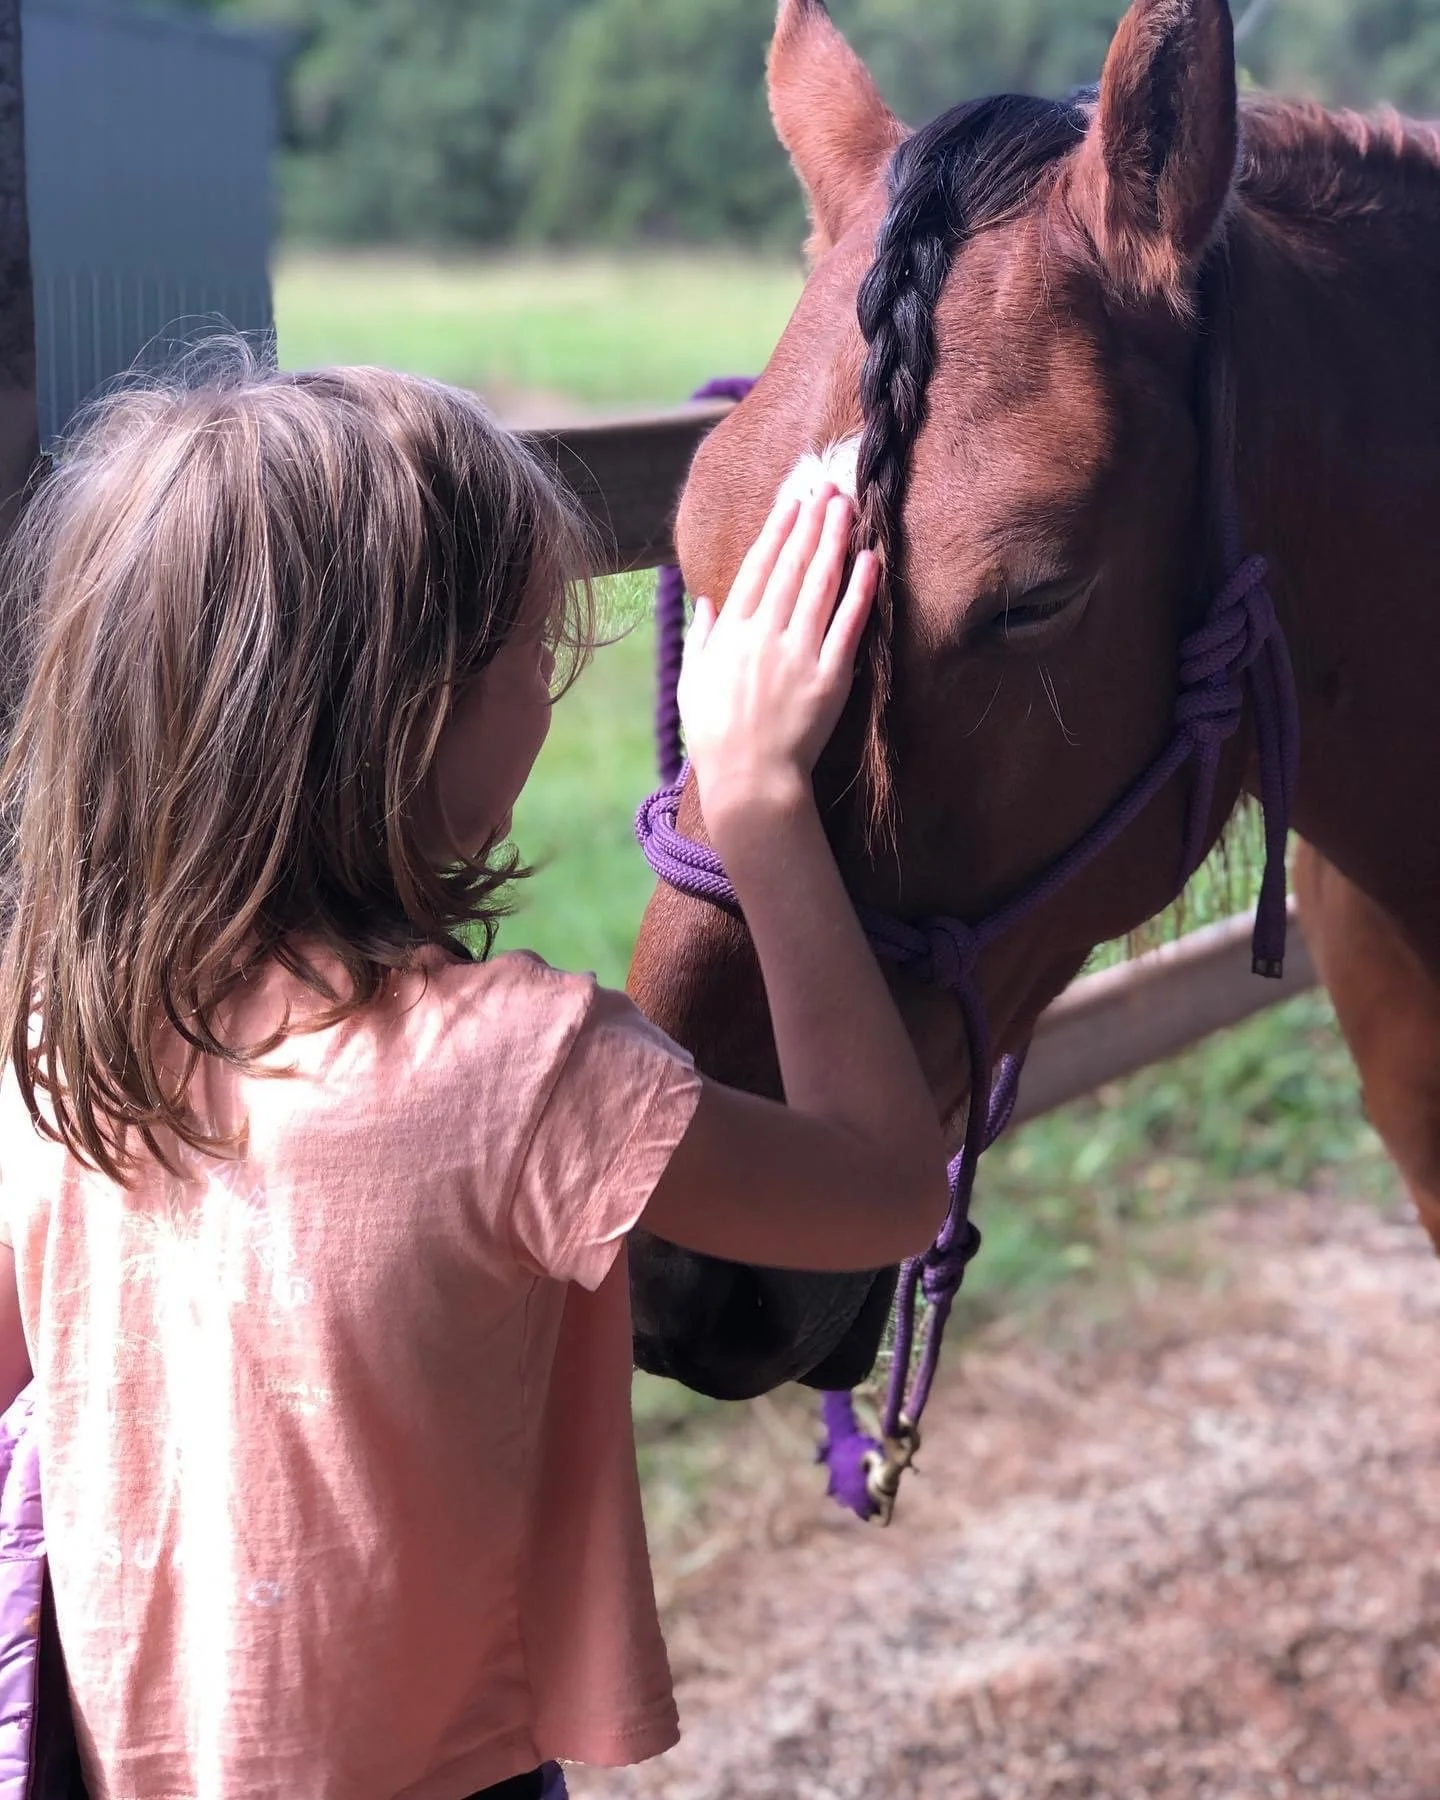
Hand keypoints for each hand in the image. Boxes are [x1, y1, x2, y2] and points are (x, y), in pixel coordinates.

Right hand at [677, 489, 877, 845]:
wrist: (749, 781)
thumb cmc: (716, 738)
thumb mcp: (692, 684)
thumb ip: (700, 639)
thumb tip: (706, 603)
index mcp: (732, 633)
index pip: (757, 568)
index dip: (777, 531)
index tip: (792, 501)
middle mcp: (765, 635)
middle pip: (793, 566)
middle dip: (811, 522)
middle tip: (828, 487)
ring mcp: (799, 653)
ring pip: (820, 584)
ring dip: (835, 540)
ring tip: (848, 507)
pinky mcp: (830, 676)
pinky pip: (848, 624)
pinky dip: (860, 588)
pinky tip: (870, 558)